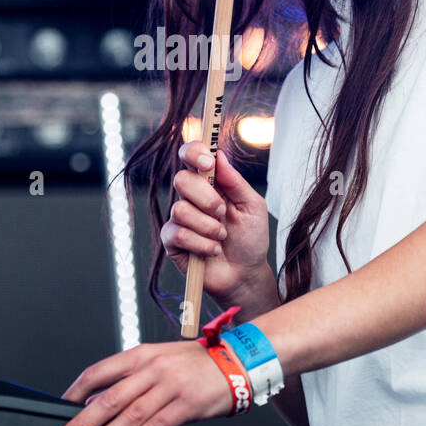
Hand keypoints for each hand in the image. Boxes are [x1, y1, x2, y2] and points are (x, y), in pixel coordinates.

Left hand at [53, 341, 236, 425]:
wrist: (237, 362)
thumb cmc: (197, 363)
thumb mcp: (159, 360)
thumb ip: (130, 380)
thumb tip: (97, 400)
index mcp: (142, 354)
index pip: (100, 371)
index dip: (77, 390)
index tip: (62, 406)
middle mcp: (153, 368)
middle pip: (110, 397)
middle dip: (84, 420)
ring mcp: (170, 386)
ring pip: (129, 415)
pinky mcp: (186, 404)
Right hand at [163, 140, 270, 307]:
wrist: (246, 273)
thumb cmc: (251, 238)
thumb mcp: (253, 206)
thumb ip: (235, 181)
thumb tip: (219, 154)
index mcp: (210, 183)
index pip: (190, 156)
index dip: (193, 152)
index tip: (207, 162)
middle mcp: (191, 197)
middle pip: (181, 180)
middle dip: (207, 199)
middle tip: (222, 213)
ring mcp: (179, 218)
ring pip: (180, 209)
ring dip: (208, 226)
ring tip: (221, 237)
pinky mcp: (172, 241)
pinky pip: (178, 233)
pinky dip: (201, 244)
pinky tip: (213, 251)